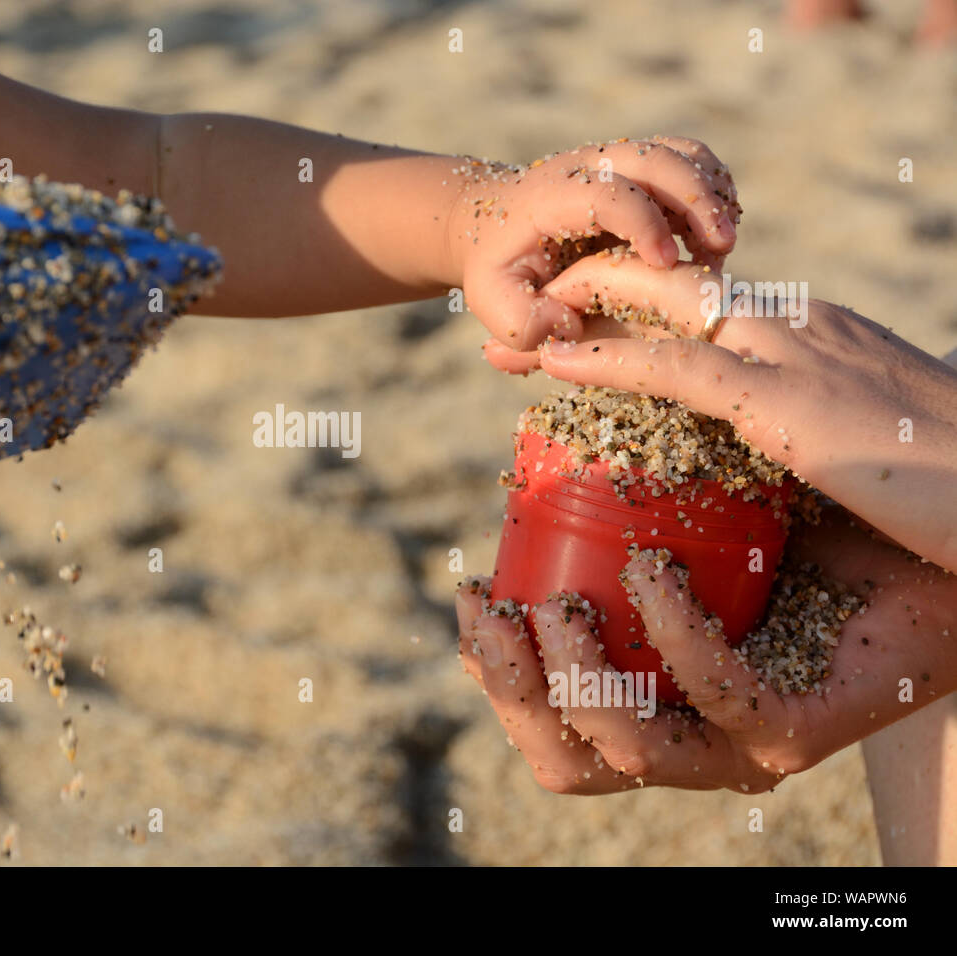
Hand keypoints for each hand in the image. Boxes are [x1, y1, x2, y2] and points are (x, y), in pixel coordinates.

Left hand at [452, 136, 738, 353]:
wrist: (491, 224)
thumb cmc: (497, 270)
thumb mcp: (492, 303)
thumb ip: (522, 323)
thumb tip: (566, 325)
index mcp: (549, 196)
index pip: (605, 192)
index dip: (641, 223)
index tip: (667, 264)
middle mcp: (587, 165)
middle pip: (655, 157)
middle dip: (696, 199)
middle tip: (723, 249)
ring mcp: (618, 159)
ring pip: (680, 152)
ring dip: (712, 193)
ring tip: (722, 247)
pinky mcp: (641, 166)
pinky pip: (690, 160)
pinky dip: (713, 190)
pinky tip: (713, 239)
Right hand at [456, 508, 956, 793]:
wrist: (916, 535)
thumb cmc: (793, 522)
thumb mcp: (675, 504)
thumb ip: (604, 484)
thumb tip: (525, 398)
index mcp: (641, 696)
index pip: (541, 717)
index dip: (487, 668)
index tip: (470, 590)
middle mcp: (681, 732)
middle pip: (561, 759)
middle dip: (509, 690)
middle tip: (499, 611)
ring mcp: (738, 741)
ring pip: (625, 752)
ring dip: (574, 676)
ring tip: (564, 605)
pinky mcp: (795, 729)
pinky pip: (715, 696)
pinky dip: (672, 633)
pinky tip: (656, 570)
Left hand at [483, 254, 956, 571]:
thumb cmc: (949, 477)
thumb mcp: (856, 434)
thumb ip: (798, 426)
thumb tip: (756, 454)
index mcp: (811, 330)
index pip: (705, 296)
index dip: (632, 299)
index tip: (574, 314)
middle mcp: (797, 323)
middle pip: (673, 282)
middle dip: (593, 287)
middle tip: (525, 304)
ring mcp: (791, 354)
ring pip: (664, 304)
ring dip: (581, 308)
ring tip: (514, 321)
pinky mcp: (787, 401)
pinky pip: (675, 364)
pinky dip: (607, 355)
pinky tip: (554, 356)